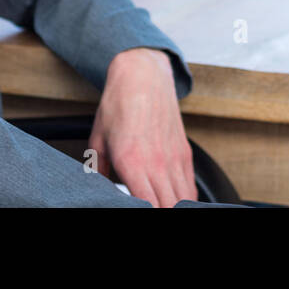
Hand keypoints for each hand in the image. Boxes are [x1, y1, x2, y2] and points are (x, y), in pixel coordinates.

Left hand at [88, 48, 195, 206]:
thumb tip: (98, 189)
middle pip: (168, 206)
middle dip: (161, 212)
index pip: (146, 204)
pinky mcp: (184, 152)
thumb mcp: (98, 138)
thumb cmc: (119, 104)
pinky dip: (185, 198)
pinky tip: (175, 202)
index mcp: (131, 160)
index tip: (138, 212)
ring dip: (174, 206)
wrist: (142, 75)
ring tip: (163, 208)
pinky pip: (190, 185)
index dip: (145, 213)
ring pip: (184, 198)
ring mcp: (174, 157)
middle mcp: (157, 162)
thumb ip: (98, 169)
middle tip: (150, 211)